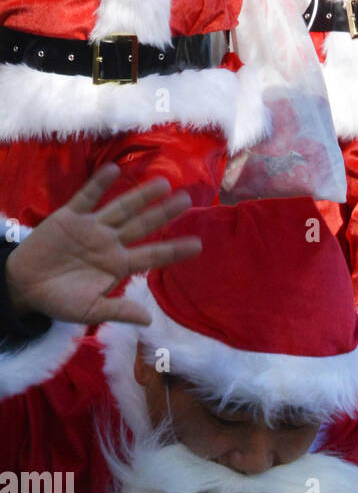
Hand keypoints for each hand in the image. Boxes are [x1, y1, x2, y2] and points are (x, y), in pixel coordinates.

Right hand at [4, 166, 200, 326]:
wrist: (23, 288)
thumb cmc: (60, 300)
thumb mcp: (89, 310)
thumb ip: (118, 310)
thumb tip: (149, 321)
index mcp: (117, 264)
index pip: (152, 255)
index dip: (174, 250)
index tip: (198, 245)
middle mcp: (110, 242)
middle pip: (142, 225)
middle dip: (163, 213)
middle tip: (187, 200)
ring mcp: (92, 227)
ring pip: (121, 208)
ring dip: (140, 196)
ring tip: (162, 183)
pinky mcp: (70, 216)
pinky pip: (86, 197)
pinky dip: (99, 184)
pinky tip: (114, 170)